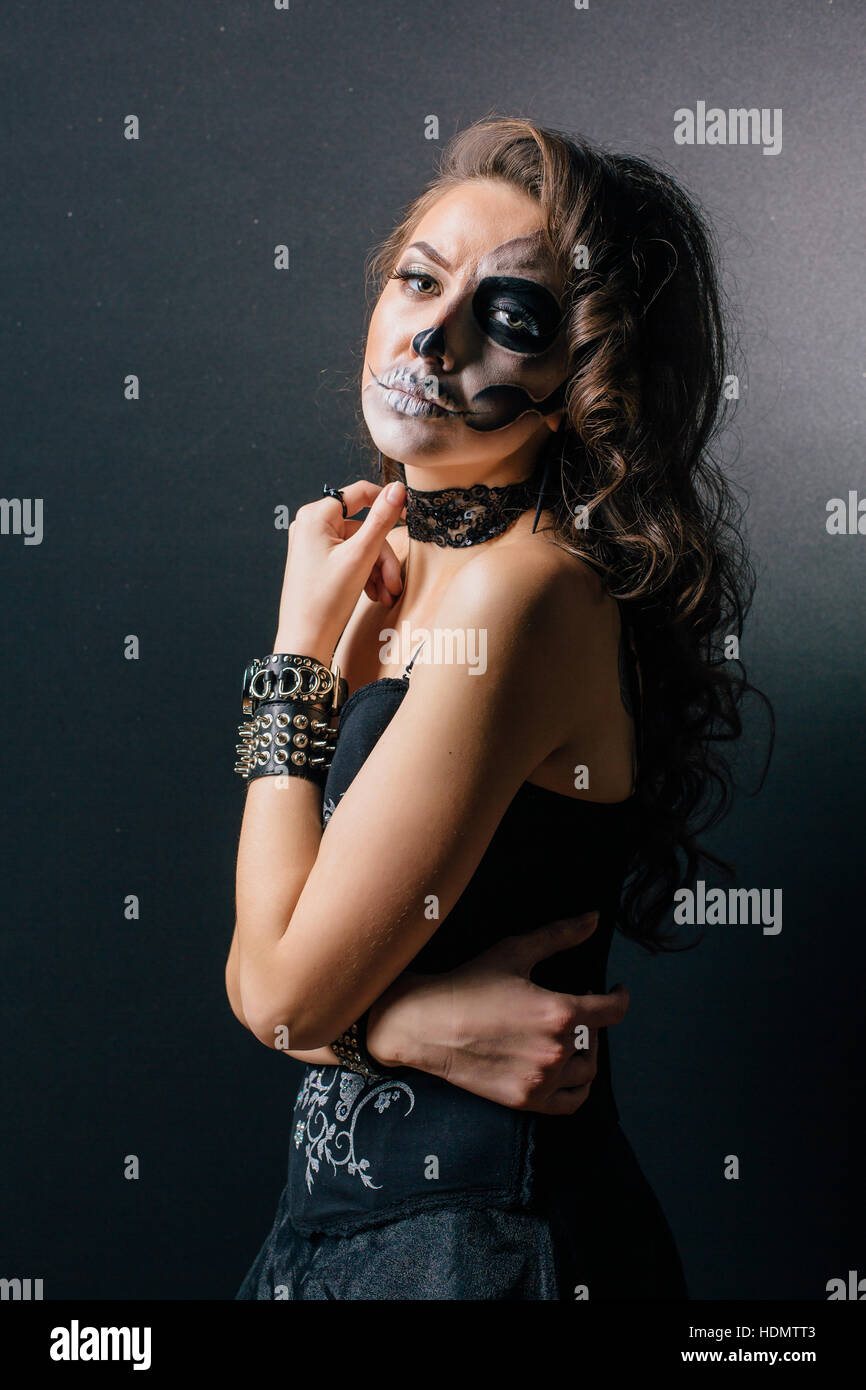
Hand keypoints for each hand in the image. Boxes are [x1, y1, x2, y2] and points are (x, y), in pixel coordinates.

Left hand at [273, 479, 406, 662]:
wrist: (305, 639)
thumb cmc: (326, 600)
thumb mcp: (360, 556)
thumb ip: (381, 520)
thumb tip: (397, 489)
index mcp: (315, 516)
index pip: (359, 494)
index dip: (387, 504)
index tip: (408, 518)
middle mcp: (311, 526)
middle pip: (362, 529)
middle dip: (382, 557)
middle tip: (393, 583)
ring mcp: (312, 545)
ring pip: (358, 547)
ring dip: (376, 570)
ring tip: (386, 594)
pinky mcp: (316, 562)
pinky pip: (348, 559)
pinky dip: (364, 575)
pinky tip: (374, 594)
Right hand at [367, 913, 629, 1114]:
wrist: (425, 1025)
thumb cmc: (468, 985)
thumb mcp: (515, 952)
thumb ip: (559, 935)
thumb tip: (593, 918)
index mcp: (559, 1013)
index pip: (613, 1010)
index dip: (620, 996)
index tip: (616, 990)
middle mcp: (556, 1051)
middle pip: (597, 1038)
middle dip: (593, 1020)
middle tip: (576, 1008)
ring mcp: (542, 1080)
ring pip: (587, 1071)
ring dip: (587, 1052)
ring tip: (571, 1038)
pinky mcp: (526, 1099)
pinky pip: (571, 1103)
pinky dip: (578, 1087)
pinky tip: (568, 1070)